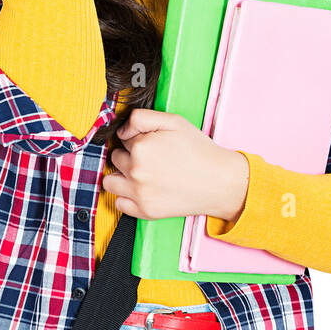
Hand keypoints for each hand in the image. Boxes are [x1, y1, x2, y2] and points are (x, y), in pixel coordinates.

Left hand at [102, 109, 250, 222]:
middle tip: (152, 158)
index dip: (137, 138)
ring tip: (141, 174)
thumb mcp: (174, 121)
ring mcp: (139, 194)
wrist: (220, 182)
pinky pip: (118, 204)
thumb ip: (142, 118)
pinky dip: (126, 197)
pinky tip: (143, 190)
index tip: (152, 143)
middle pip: (116, 158)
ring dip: (121, 176)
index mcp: (141, 147)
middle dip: (129, 155)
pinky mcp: (144, 211)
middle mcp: (136, 171)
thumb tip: (121, 129)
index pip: (122, 138)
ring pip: (110, 182)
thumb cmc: (199, 150)